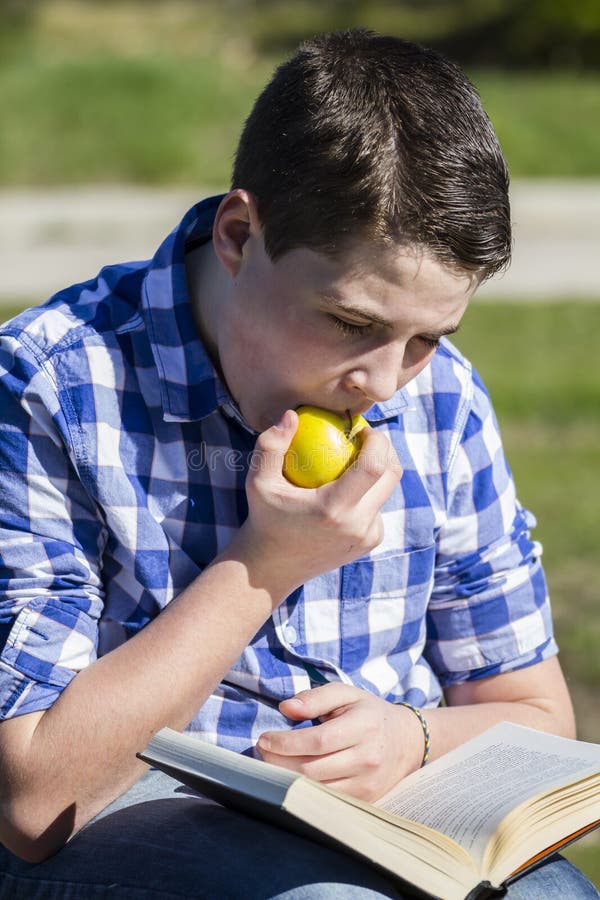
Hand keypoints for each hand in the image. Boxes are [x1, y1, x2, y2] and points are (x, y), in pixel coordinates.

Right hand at [230, 410, 402, 601]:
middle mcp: (358, 526)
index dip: (378, 441)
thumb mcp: (258, 482)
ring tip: (354, 457)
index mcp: (334, 509)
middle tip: (364, 437)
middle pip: (392, 476)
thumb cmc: (264, 518)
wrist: (272, 567)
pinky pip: (378, 507)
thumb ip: (270, 446)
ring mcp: (368, 537)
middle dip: (385, 449)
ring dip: (377, 470)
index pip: (375, 466)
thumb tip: (293, 415)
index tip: (363, 428)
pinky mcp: (370, 543)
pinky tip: (348, 485)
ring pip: (387, 491)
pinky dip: (368, 492)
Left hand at [256, 683, 423, 802]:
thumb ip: (315, 698)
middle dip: (279, 763)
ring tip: (271, 765)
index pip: (317, 741)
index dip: (286, 743)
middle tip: (262, 752)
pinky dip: (304, 793)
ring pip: (317, 790)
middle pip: (313, 769)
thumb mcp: (346, 694)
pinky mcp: (365, 800)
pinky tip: (290, 779)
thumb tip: (285, 708)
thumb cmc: (368, 713)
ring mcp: (367, 783)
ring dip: (287, 780)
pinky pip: (327, 802)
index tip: (264, 739)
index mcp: (363, 727)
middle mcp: (367, 758)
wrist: (407, 741)